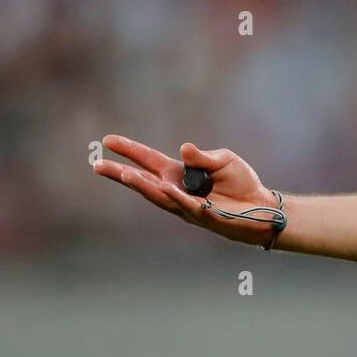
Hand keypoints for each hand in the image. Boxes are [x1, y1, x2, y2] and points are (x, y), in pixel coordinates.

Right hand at [93, 134, 280, 246]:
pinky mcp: (203, 215)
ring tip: (124, 174)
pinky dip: (176, 196)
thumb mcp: (222, 161)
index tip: (107, 140)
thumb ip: (201, 156)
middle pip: (143, 181)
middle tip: (97, 165)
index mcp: (178, 174)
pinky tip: (164, 187)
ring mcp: (186, 205)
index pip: (148, 160)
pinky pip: (187, 205)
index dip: (129, 150)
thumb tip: (182, 149)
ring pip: (159, 196)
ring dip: (142, 186)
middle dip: (120, 174)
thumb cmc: (239, 183)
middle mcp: (176, 190)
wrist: (260, 206)